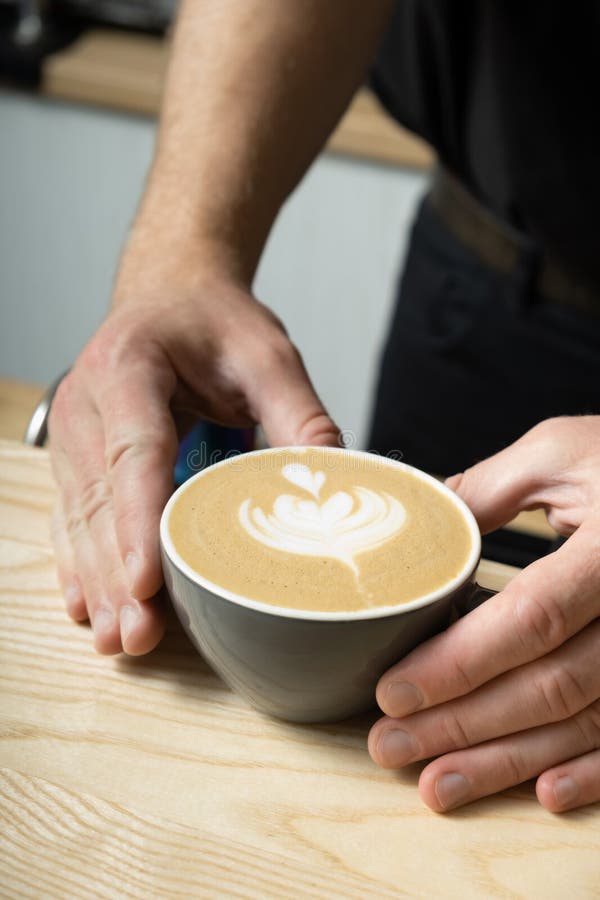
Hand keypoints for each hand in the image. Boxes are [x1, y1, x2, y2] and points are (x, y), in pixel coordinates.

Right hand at [48, 262, 338, 655]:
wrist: (169, 297)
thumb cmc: (213, 322)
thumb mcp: (266, 355)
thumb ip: (299, 414)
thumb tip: (337, 484)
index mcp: (130, 366)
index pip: (133, 452)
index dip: (137, 520)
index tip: (146, 581)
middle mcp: (87, 401)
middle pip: (99, 499)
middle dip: (117, 573)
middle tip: (138, 634)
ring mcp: (73, 433)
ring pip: (79, 518)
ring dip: (97, 582)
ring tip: (116, 638)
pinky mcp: (75, 457)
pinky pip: (70, 517)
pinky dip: (79, 565)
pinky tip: (86, 607)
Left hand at [368, 416, 599, 812]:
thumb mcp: (557, 451)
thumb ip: (485, 491)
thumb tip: (416, 533)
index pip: (531, 619)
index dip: (460, 663)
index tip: (393, 691)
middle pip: (550, 684)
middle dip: (463, 724)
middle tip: (390, 745)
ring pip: (584, 720)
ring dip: (507, 761)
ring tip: (437, 782)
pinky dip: (593, 771)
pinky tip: (543, 793)